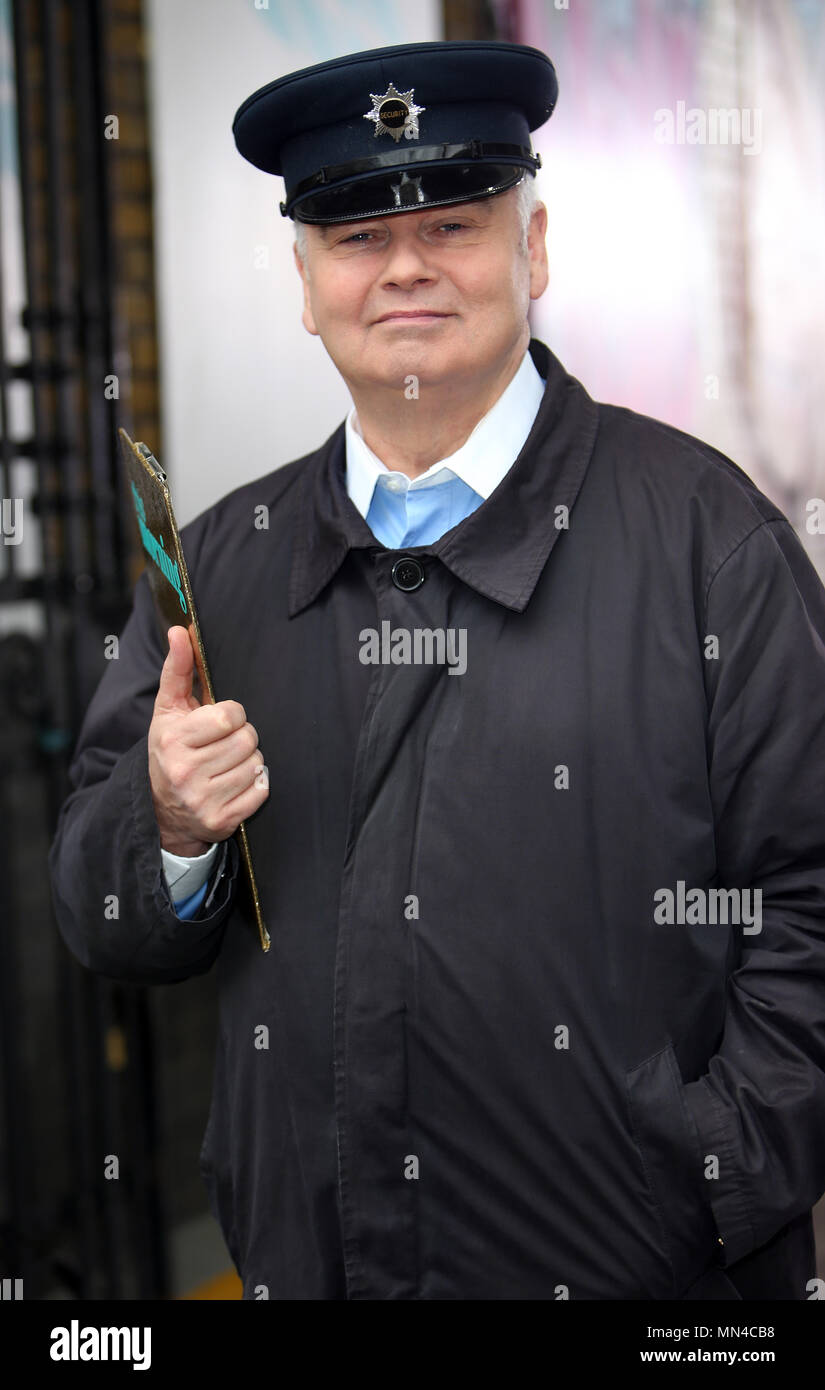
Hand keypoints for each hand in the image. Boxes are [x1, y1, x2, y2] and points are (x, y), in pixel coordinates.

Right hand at [148, 625, 268, 855]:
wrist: (161, 809)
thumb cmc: (170, 749)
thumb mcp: (168, 710)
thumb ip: (178, 669)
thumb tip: (180, 630)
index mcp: (173, 739)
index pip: (230, 716)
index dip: (231, 715)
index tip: (218, 723)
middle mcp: (185, 771)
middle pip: (248, 739)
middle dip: (241, 737)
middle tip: (223, 745)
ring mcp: (203, 800)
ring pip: (256, 763)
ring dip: (249, 761)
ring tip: (226, 764)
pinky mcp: (221, 821)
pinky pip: (261, 790)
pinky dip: (255, 784)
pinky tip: (234, 783)